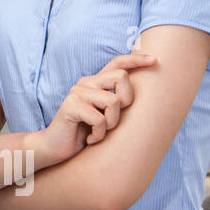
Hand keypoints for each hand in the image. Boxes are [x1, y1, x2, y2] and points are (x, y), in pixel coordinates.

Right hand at [39, 52, 156, 163]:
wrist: (55, 149)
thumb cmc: (83, 134)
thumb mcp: (104, 115)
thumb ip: (116, 102)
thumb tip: (143, 94)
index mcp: (95, 83)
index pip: (117, 63)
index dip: (136, 60)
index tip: (154, 60)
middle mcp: (85, 83)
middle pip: (121, 77)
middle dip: (126, 101)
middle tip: (112, 120)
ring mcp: (77, 93)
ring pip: (113, 101)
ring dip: (111, 124)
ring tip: (99, 132)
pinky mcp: (71, 106)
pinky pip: (99, 120)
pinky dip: (98, 135)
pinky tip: (89, 140)